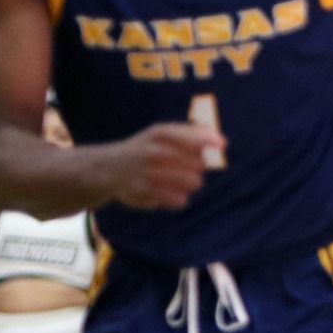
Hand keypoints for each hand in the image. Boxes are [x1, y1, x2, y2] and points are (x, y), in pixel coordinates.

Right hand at [110, 123, 226, 209]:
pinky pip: (180, 199)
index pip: (188, 136)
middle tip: (188, 167)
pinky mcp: (145, 194)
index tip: (223, 144)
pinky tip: (172, 191)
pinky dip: (180, 197)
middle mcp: (152, 152)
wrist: (109, 168)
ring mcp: (148, 173)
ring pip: (192, 182)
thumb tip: (222, 141)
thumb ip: (192, 133)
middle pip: (198, 164)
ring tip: (182, 180)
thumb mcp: (162, 133)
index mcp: (158, 135)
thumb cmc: (146, 148)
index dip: (207, 140)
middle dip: (198, 166)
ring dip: (192, 182)